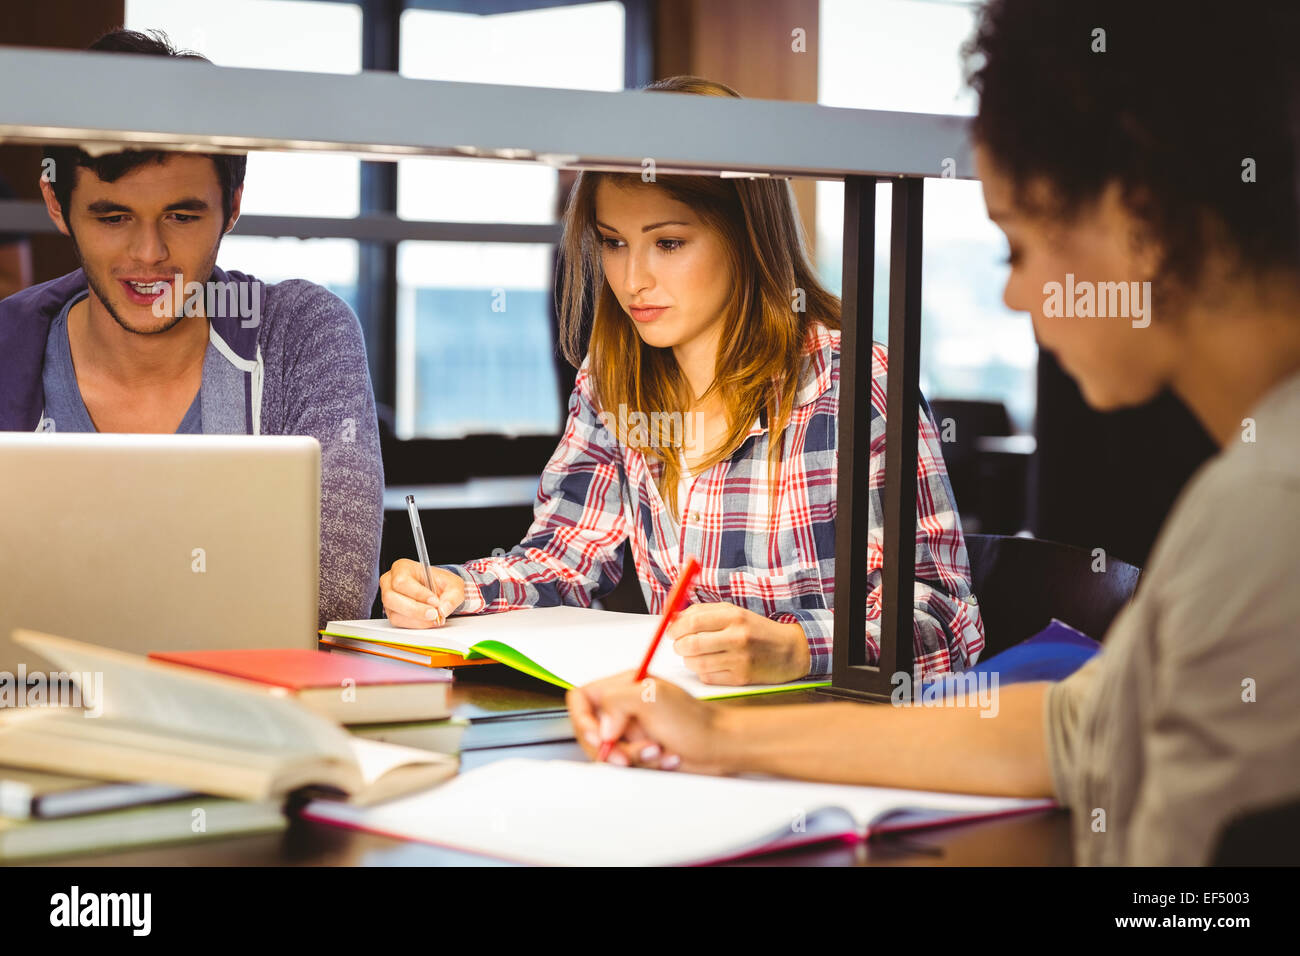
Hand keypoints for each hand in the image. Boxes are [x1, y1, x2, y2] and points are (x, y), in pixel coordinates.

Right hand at [379, 558, 464, 627]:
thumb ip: (452, 595)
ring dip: (416, 619)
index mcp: (402, 568)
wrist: (438, 590)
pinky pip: (398, 622)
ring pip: (394, 613)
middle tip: (434, 614)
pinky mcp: (391, 612)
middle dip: (415, 609)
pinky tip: (427, 622)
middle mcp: (390, 582)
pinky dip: (414, 624)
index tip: (434, 601)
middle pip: (391, 598)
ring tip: (433, 618)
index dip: (418, 593)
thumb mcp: (453, 584)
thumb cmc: (440, 583)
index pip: (402, 581)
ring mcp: (388, 599)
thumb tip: (443, 609)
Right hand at [566, 671, 731, 773]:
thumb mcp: (653, 698)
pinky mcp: (640, 750)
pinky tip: (665, 757)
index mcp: (624, 686)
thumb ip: (617, 702)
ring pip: (608, 751)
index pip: (581, 698)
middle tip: (625, 755)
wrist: (720, 745)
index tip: (599, 735)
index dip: (583, 719)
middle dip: (609, 747)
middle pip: (591, 730)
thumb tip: (601, 725)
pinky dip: (645, 764)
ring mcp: (632, 730)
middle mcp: (625, 707)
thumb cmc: (696, 720)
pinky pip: (626, 764)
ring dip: (632, 757)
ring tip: (656, 751)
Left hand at [666, 602, 809, 684]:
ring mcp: (739, 659)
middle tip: (679, 645)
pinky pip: (708, 677)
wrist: (789, 651)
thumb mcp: (734, 613)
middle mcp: (737, 637)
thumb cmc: (756, 630)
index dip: (676, 628)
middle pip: (691, 644)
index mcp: (734, 616)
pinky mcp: (741, 678)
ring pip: (696, 663)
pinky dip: (702, 671)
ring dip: (689, 660)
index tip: (671, 632)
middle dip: (678, 646)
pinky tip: (710, 665)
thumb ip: (704, 612)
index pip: (693, 621)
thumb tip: (673, 619)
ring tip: (694, 655)